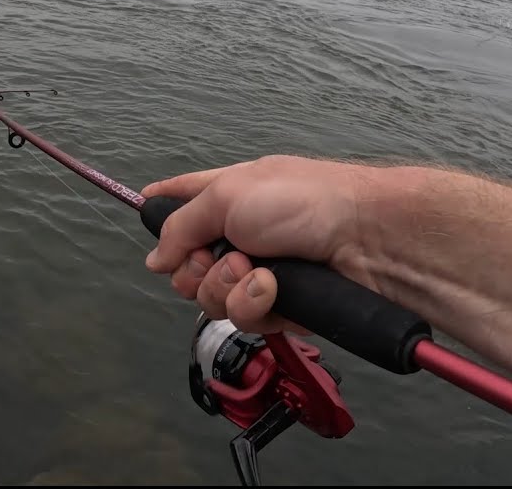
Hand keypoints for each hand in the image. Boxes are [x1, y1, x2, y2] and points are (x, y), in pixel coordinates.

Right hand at [141, 155, 380, 333]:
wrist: (367, 240)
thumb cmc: (299, 202)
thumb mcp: (227, 196)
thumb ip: (181, 227)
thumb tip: (154, 260)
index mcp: (229, 194)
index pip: (185, 197)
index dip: (163, 206)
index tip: (144, 208)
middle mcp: (241, 233)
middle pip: (189, 264)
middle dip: (197, 268)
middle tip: (223, 258)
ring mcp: (260, 272)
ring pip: (213, 298)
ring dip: (228, 288)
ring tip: (258, 273)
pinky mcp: (281, 306)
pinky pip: (245, 318)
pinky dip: (255, 305)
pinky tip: (275, 290)